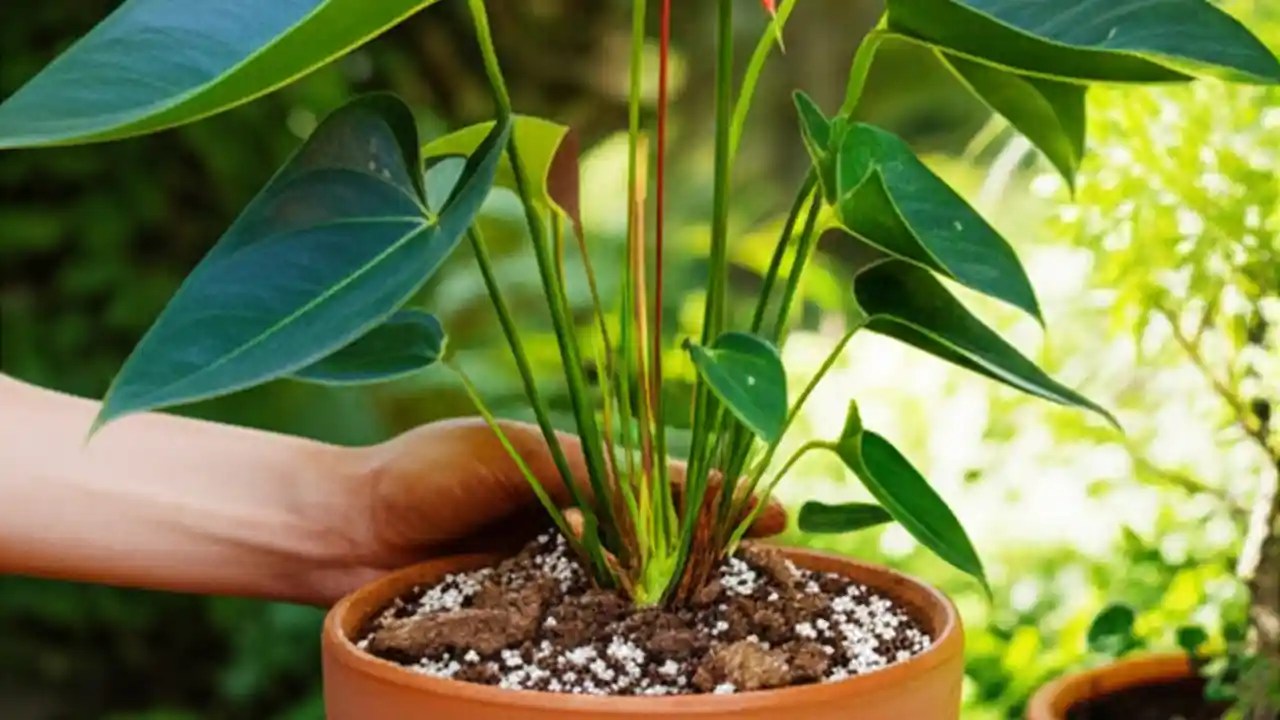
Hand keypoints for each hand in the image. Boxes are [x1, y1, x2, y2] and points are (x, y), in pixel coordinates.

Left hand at [318, 417, 786, 604]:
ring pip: (631, 588)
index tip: (775, 511)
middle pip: (661, 542)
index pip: (665, 487)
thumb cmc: (428, 474)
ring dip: (678, 598)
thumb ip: (592, 475)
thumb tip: (667, 495)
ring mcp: (553, 576)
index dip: (718, 500)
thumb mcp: (521, 454)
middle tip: (778, 573)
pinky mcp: (526, 620)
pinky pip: (584, 625)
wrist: (348, 529)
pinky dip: (620, 629)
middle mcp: (576, 526)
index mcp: (579, 475)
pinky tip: (658, 641)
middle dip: (716, 555)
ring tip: (738, 612)